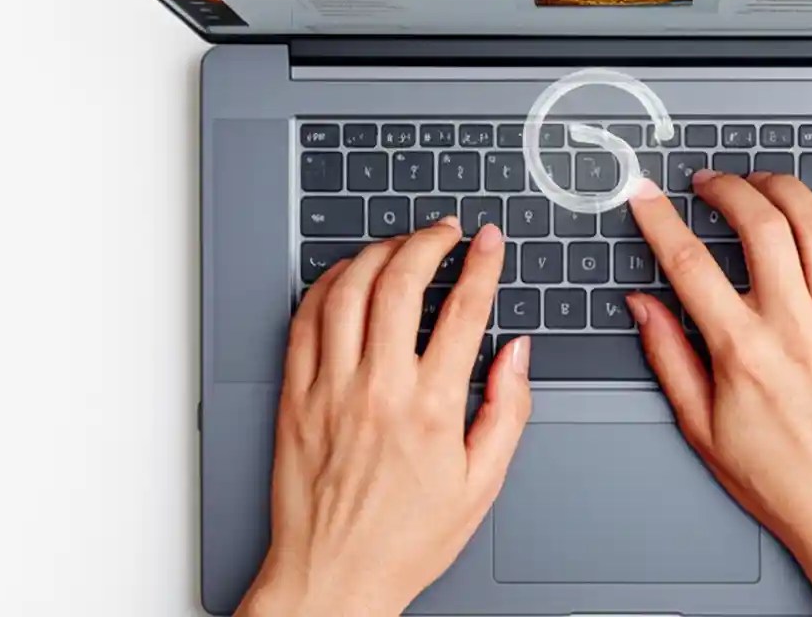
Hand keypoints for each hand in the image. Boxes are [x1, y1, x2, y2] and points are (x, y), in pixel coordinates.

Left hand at [237, 218, 530, 616]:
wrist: (332, 579)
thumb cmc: (404, 540)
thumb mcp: (481, 484)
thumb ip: (507, 410)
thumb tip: (518, 353)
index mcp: (430, 409)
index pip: (464, 310)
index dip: (482, 263)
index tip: (489, 242)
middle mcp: (377, 389)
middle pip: (401, 282)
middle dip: (429, 240)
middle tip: (447, 231)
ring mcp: (328, 389)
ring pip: (348, 290)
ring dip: (378, 252)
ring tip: (401, 245)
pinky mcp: (293, 397)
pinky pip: (304, 320)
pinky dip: (327, 285)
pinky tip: (348, 277)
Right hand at [626, 172, 811, 616]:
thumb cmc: (781, 478)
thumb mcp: (702, 427)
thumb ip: (669, 357)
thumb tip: (643, 305)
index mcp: (743, 351)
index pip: (689, 264)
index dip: (659, 219)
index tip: (646, 195)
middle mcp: (795, 326)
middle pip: (759, 226)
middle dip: (726, 189)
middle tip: (708, 183)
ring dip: (784, 190)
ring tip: (761, 184)